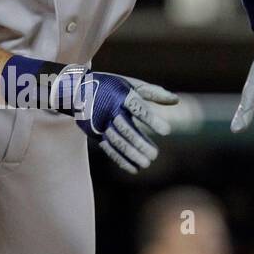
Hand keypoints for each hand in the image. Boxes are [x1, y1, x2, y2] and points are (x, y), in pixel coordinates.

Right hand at [53, 67, 178, 173]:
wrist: (77, 90)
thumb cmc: (112, 86)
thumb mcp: (131, 84)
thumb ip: (153, 93)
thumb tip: (176, 101)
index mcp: (120, 94)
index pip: (137, 107)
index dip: (151, 119)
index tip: (167, 132)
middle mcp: (108, 109)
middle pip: (125, 128)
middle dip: (139, 142)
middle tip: (155, 155)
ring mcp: (100, 122)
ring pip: (116, 141)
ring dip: (131, 154)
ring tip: (147, 163)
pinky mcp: (94, 133)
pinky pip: (108, 148)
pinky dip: (120, 159)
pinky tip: (134, 168)